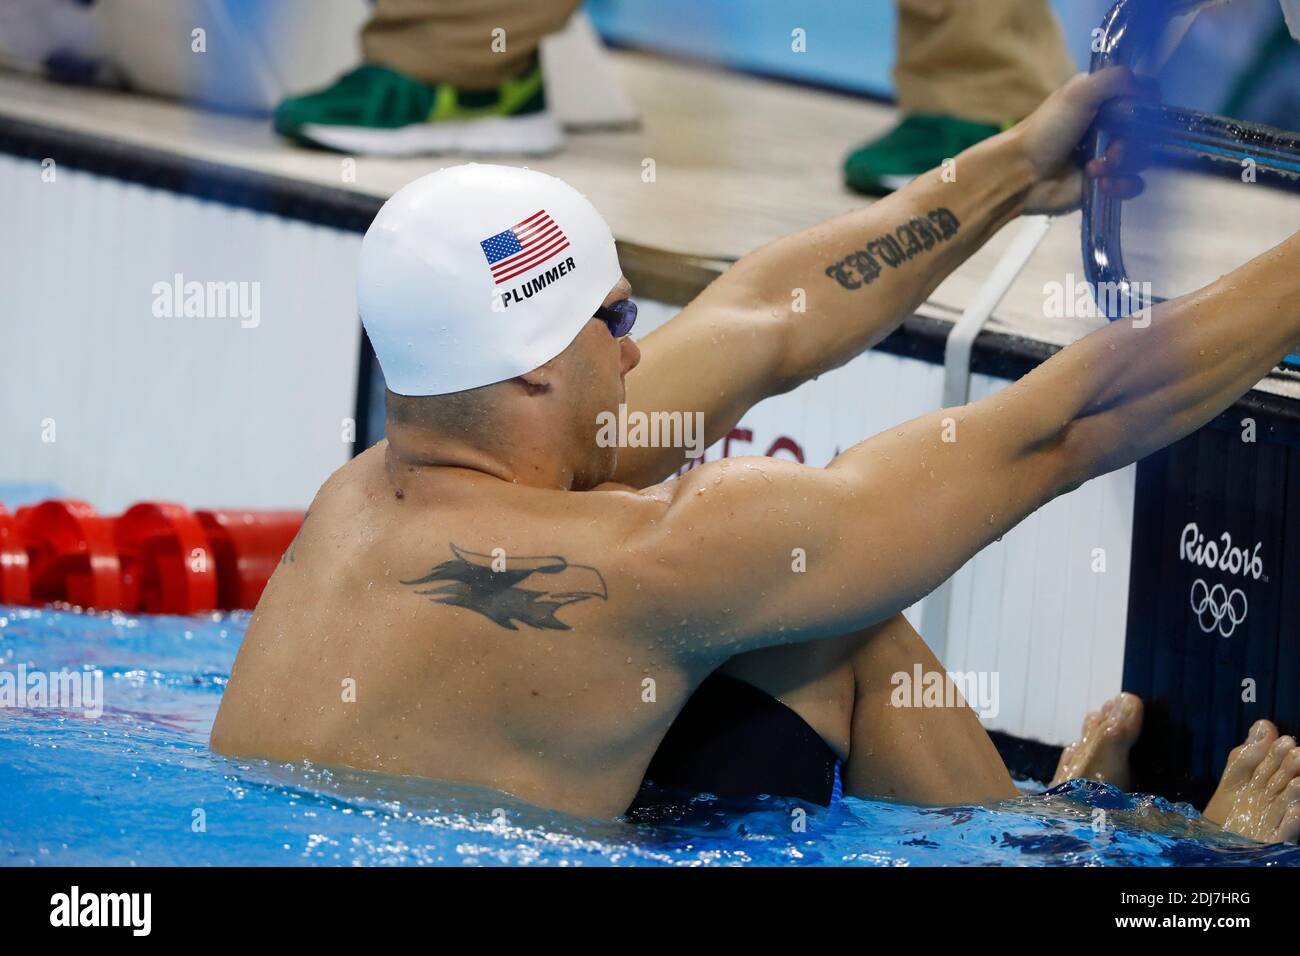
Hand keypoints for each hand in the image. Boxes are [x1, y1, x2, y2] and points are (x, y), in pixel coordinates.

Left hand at [1012, 67, 1154, 214]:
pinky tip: (1102, 185)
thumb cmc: (1047, 130)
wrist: (1021, 174)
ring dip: (1123, 164)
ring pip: (1142, 158)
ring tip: (1094, 170)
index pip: (1145, 96)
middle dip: (1132, 142)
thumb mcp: (1079, 92)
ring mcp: (1109, 154)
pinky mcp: (1106, 181)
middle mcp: (1110, 125)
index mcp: (1104, 99)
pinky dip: (1123, 185)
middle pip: (1148, 130)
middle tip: (1111, 149)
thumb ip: (1115, 79)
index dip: (1148, 106)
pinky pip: (1134, 184)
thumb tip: (1147, 87)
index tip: (1139, 115)